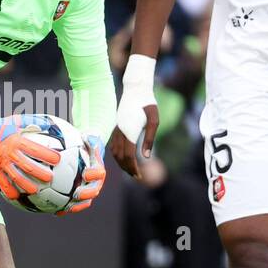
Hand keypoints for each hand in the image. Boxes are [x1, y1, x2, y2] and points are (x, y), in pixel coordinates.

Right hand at [0, 97, 59, 199]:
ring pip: (15, 176)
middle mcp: (9, 153)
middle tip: (49, 178)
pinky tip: (16, 196)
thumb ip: (34, 121)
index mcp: (16, 141)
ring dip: (25, 184)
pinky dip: (8, 190)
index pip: (34, 149)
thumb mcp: (18, 120)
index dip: (47, 155)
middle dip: (39, 173)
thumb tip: (50, 124)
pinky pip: (2, 182)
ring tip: (35, 190)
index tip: (57, 159)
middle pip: (27, 166)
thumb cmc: (3, 126)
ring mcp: (1, 162)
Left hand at [57, 135, 105, 214]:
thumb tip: (87, 136)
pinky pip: (72, 205)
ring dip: (76, 206)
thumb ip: (90, 138)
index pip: (99, 173)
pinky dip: (65, 209)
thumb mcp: (88, 139)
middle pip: (93, 191)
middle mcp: (94, 183)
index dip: (94, 175)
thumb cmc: (84, 145)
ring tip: (66, 208)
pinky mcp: (77, 197)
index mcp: (97, 170)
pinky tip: (56, 212)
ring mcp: (86, 191)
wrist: (82, 153)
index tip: (85, 174)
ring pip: (84, 202)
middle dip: (85, 194)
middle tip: (75, 194)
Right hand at [114, 54, 159, 177]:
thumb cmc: (148, 104)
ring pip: (114, 152)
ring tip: (130, 169)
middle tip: (136, 176)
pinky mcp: (116, 127)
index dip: (133, 167)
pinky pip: (113, 145)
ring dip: (121, 163)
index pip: (129, 155)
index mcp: (129, 131)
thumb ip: (150, 139)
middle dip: (127, 168)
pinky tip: (124, 158)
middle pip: (120, 156)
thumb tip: (146, 157)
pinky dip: (117, 155)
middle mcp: (120, 131)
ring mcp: (116, 129)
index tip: (139, 176)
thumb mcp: (154, 120)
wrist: (136, 90)